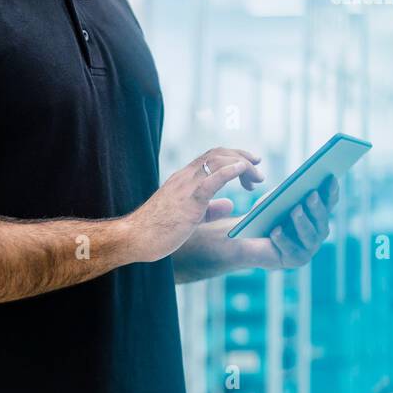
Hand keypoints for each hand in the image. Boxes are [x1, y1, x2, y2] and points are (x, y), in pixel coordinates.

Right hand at [127, 147, 263, 263]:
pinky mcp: (188, 200)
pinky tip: (241, 169)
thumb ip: (210, 209)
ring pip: (217, 162)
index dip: (233, 156)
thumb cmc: (158, 231)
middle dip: (242, 156)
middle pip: (218, 154)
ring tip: (256, 178)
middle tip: (258, 168)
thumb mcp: (190, 217)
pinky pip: (211, 180)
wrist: (134, 238)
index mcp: (185, 179)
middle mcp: (186, 177)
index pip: (211, 157)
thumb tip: (229, 205)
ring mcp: (186, 187)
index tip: (250, 164)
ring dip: (241, 165)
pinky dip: (229, 171)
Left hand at [240, 175, 339, 270]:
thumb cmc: (268, 214)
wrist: (250, 239)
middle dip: (317, 207)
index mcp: (318, 215)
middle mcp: (319, 232)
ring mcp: (309, 248)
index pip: (330, 202)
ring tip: (295, 210)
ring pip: (309, 235)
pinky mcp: (296, 260)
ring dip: (302, 222)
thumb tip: (298, 183)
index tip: (331, 177)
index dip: (332, 191)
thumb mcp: (278, 199)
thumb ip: (290, 192)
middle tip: (311, 195)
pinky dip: (283, 239)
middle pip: (321, 219)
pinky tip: (276, 231)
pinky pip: (291, 249)